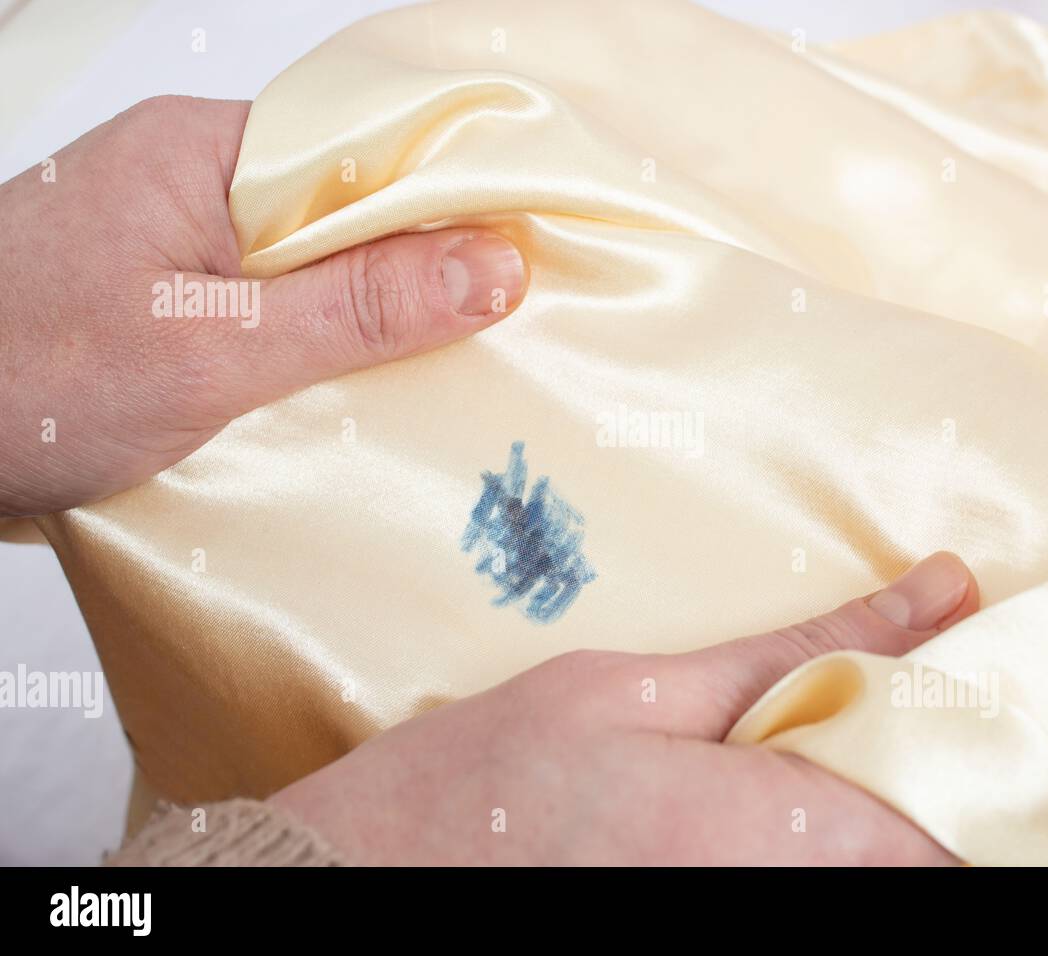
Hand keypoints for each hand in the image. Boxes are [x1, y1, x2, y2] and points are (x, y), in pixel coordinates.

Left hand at [0, 95, 526, 516]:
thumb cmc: (26, 383)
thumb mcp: (216, 352)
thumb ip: (357, 308)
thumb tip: (497, 265)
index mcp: (204, 150)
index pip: (366, 147)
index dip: (455, 199)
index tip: (535, 258)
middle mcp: (194, 179)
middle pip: (348, 208)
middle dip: (422, 272)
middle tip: (504, 334)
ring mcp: (178, 240)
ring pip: (315, 266)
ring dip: (369, 321)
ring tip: (444, 371)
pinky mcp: (170, 299)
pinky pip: (277, 308)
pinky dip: (320, 349)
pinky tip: (355, 394)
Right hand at [271, 552, 979, 864]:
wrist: (363, 886)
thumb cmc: (484, 780)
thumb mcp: (635, 688)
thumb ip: (799, 651)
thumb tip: (937, 594)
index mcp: (780, 833)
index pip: (960, 796)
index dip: (996, 732)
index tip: (1000, 671)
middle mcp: (789, 898)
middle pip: (938, 847)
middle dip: (953, 768)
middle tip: (934, 692)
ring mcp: (759, 917)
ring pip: (882, 864)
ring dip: (900, 803)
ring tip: (859, 726)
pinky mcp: (729, 916)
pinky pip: (819, 877)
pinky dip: (841, 831)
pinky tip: (794, 782)